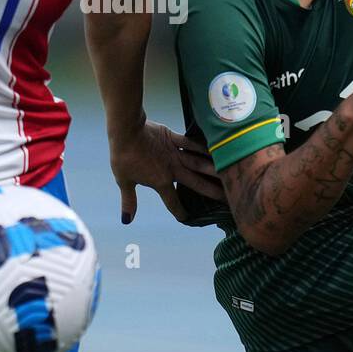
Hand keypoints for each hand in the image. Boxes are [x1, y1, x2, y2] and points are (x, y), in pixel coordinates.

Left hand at [107, 119, 223, 224]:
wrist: (126, 131)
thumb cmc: (123, 157)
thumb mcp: (124, 181)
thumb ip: (129, 201)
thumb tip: (126, 220)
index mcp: (160, 181)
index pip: (172, 200)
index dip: (179, 211)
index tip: (187, 218)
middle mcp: (172, 169)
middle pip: (196, 183)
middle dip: (212, 192)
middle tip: (228, 199)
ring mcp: (174, 153)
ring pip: (198, 163)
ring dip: (214, 170)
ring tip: (230, 175)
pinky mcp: (173, 138)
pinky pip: (191, 144)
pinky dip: (203, 147)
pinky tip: (216, 148)